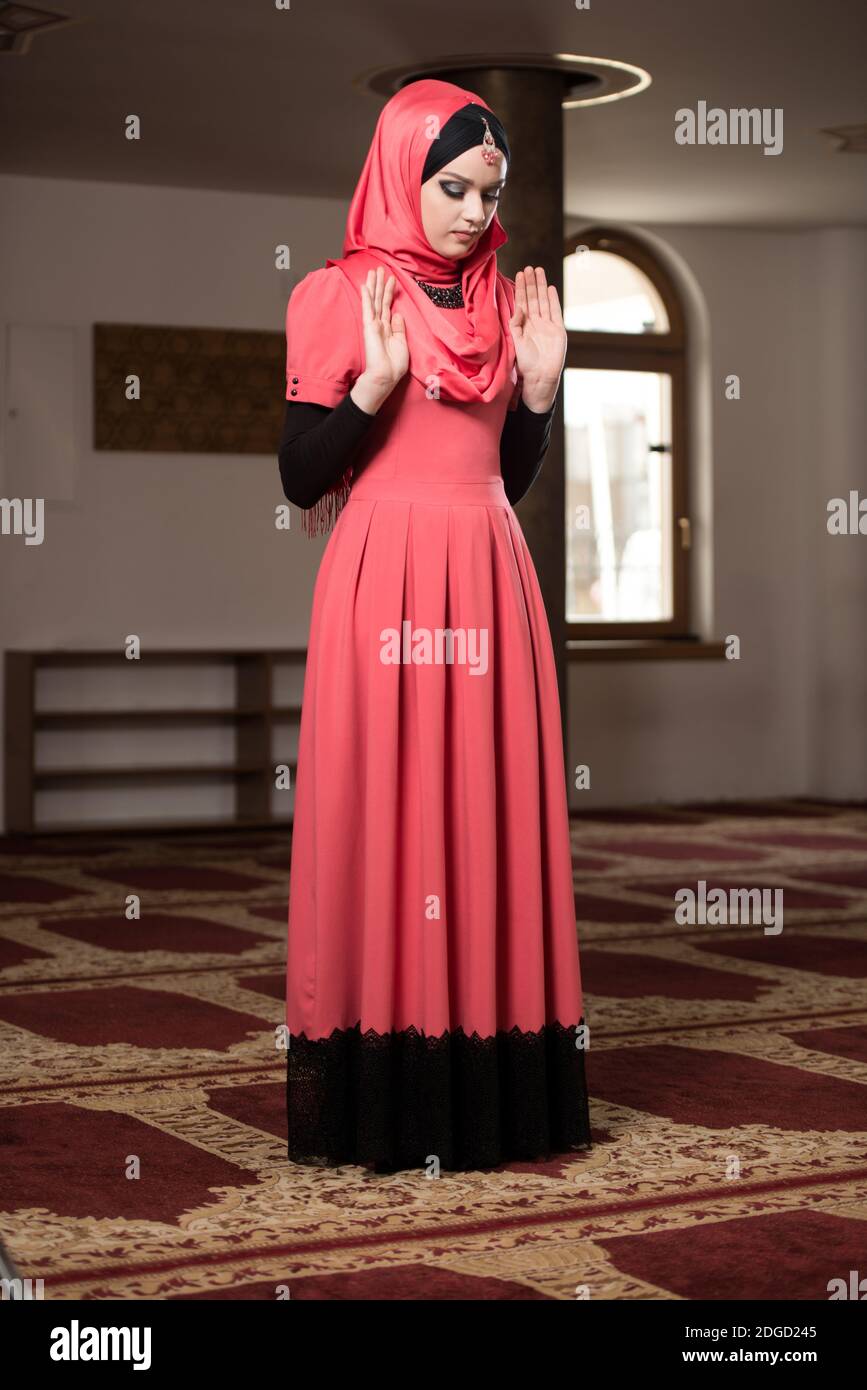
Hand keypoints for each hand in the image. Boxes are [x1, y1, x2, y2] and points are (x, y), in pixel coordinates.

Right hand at [351, 266, 408, 412]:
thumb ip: (399, 328)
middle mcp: (380, 324)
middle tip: (380, 268)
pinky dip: (367, 296)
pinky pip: (368, 308)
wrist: (385, 376)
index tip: (392, 279)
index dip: (390, 292)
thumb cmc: (393, 365)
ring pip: (374, 300)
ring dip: (374, 285)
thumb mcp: (402, 344)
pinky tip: (365, 285)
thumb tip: (398, 314)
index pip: (388, 306)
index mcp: (388, 329)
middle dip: (380, 284)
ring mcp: (373, 324)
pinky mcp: (369, 326)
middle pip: (380, 300)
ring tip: (374, 271)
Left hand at [509, 266, 566, 411]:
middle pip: (533, 298)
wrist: (541, 377)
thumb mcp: (516, 342)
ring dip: (541, 286)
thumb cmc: (525, 364)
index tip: (519, 274)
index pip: (522, 302)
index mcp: (523, 325)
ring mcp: (547, 325)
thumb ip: (516, 324)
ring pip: (543, 301)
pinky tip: (550, 288)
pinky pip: (555, 311)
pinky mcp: (558, 330)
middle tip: (529, 267)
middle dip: (531, 283)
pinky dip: (553, 300)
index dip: (521, 288)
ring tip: (538, 271)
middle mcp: (535, 323)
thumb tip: (519, 306)